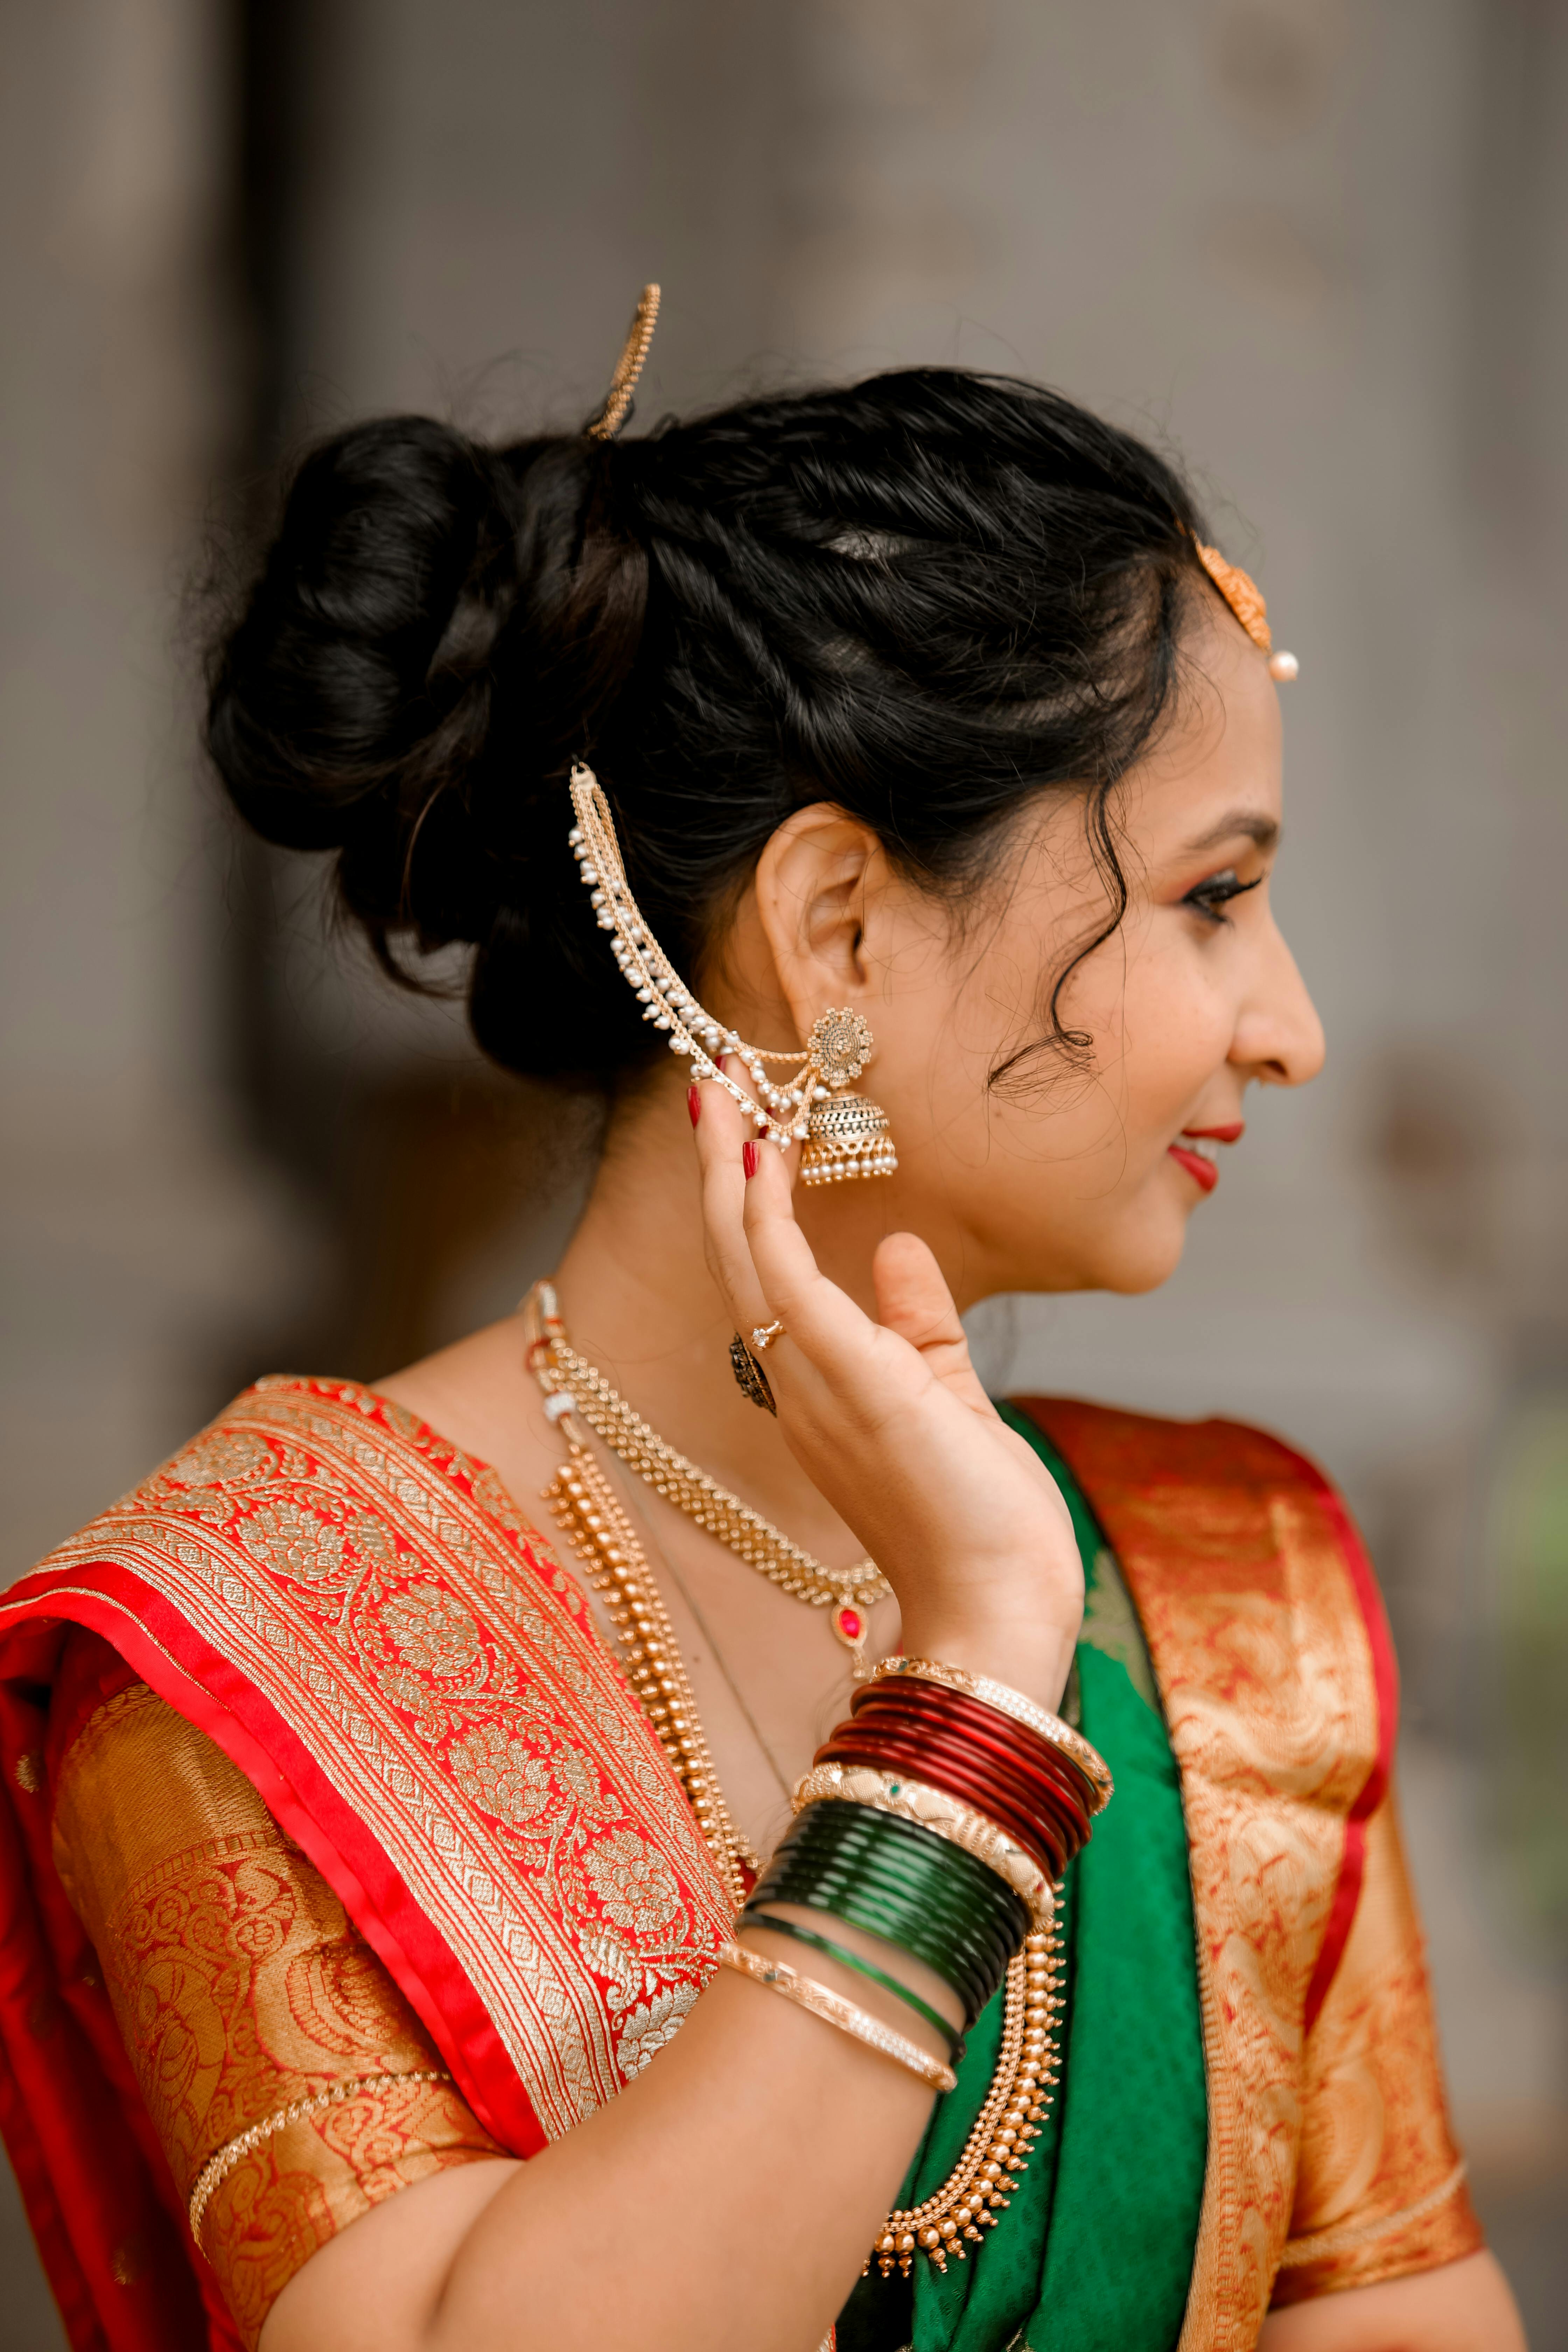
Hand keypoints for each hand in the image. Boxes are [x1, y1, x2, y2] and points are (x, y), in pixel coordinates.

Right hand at [694, 1077, 1083, 1709]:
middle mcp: (797, 1386)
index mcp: (819, 1392)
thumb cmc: (980, 1523)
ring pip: (745, 1259)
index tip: (746, 1136)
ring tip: (722, 1095)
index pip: (764, 1281)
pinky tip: (765, 1158)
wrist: (997, 1610)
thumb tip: (899, 1248)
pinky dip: (768, 1218)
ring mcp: (815, 1386)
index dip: (745, 1206)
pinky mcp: (851, 1382)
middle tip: (711, 1087)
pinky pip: (788, 1284)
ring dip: (731, 1172)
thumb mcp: (948, 1398)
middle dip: (722, 1170)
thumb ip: (920, 1326)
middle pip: (735, 1258)